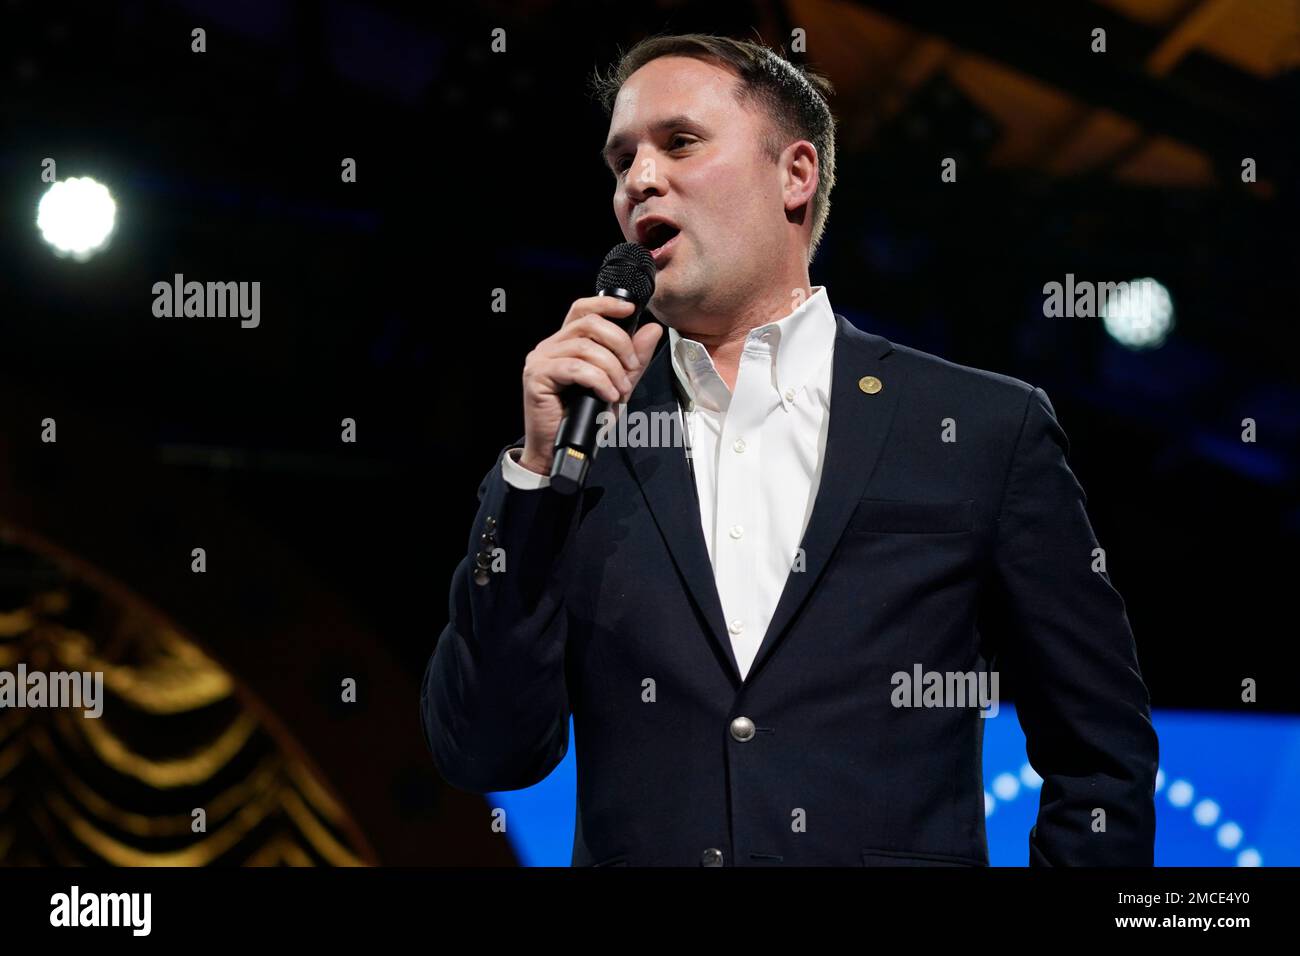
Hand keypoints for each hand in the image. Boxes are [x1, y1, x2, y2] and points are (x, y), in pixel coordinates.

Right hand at [519, 297, 663, 475]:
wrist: (562, 450)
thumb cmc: (584, 419)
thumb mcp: (618, 385)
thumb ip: (634, 359)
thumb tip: (651, 330)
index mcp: (566, 343)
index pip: (583, 309)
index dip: (606, 303)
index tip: (631, 309)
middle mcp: (550, 346)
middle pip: (589, 323)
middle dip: (619, 343)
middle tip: (631, 367)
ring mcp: (540, 360)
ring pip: (585, 347)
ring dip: (611, 369)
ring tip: (619, 390)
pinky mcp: (536, 376)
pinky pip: (575, 368)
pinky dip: (598, 381)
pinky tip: (607, 396)